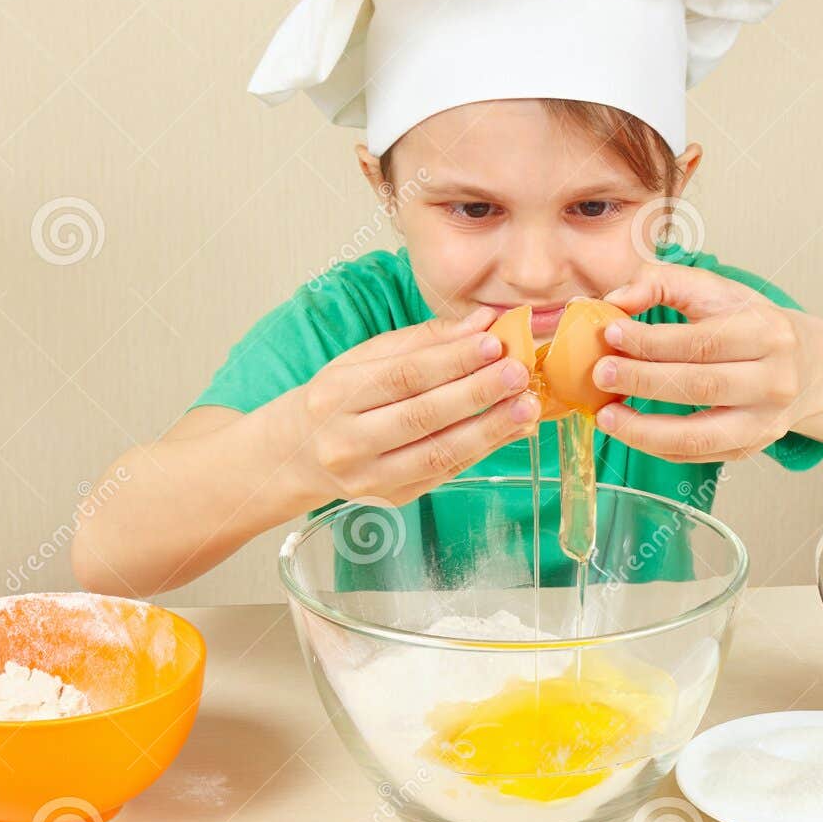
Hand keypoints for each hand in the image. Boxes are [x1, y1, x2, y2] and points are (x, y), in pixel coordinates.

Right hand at [294, 308, 541, 505]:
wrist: (296, 455)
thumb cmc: (336, 399)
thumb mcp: (363, 360)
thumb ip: (422, 341)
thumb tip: (480, 323)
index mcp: (336, 396)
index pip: (402, 376)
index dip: (451, 361)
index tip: (493, 344)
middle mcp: (347, 442)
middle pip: (421, 416)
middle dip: (476, 394)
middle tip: (518, 373)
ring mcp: (370, 478)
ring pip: (437, 453)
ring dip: (489, 429)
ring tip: (526, 406)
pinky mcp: (393, 499)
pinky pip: (445, 473)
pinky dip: (483, 451)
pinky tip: (511, 430)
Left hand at [593, 264, 822, 461]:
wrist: (811, 368)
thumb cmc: (754, 325)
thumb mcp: (719, 292)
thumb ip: (664, 283)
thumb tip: (616, 299)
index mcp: (767, 333)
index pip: (703, 341)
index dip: (653, 340)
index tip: (611, 333)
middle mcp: (773, 381)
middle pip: (701, 386)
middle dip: (643, 382)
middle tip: (601, 373)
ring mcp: (765, 422)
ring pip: (699, 434)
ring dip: (644, 430)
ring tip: (606, 416)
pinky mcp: (750, 448)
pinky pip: (697, 454)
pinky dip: (657, 445)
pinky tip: (629, 430)